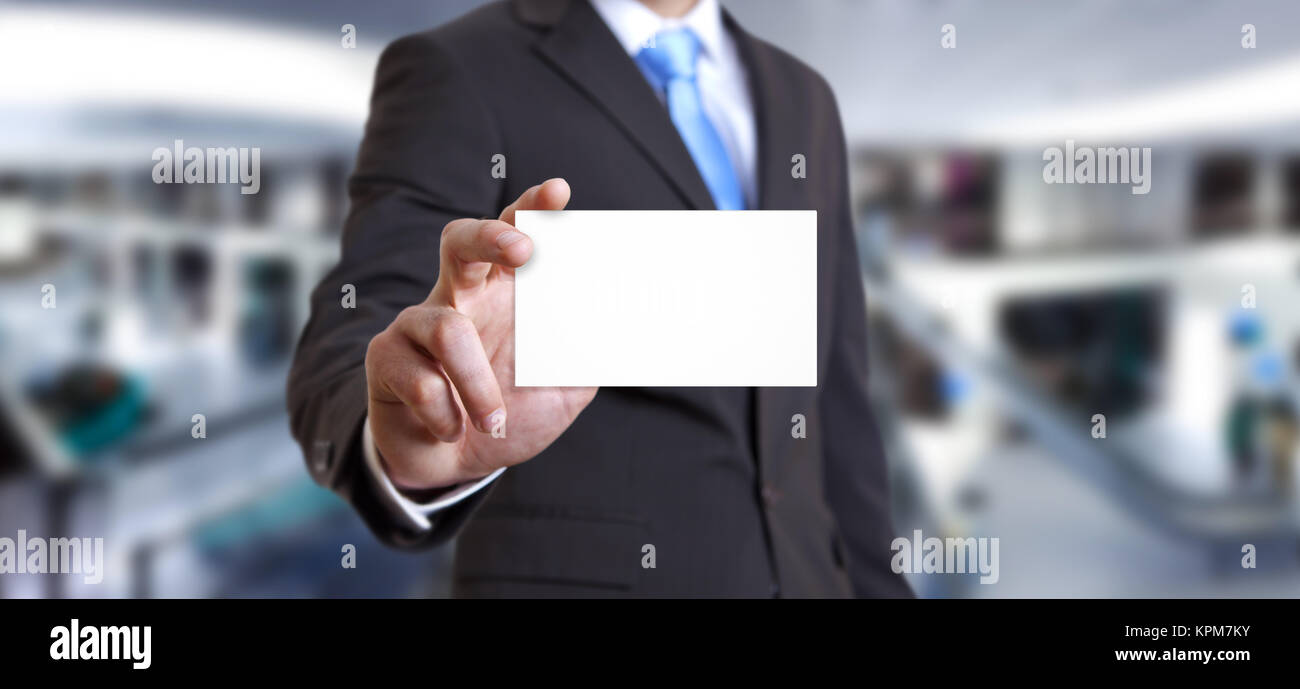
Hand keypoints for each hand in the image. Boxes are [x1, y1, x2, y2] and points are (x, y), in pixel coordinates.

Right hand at [364, 179, 597, 489]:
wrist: (453, 465)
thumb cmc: (507, 414)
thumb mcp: (562, 388)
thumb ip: (590, 355)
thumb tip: (628, 324)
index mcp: (503, 294)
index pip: (516, 236)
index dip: (534, 209)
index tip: (559, 191)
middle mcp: (459, 297)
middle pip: (460, 241)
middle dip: (491, 237)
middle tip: (523, 250)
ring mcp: (416, 323)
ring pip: (448, 331)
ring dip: (478, 386)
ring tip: (494, 422)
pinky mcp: (385, 358)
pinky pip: (421, 382)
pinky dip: (447, 417)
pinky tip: (452, 431)